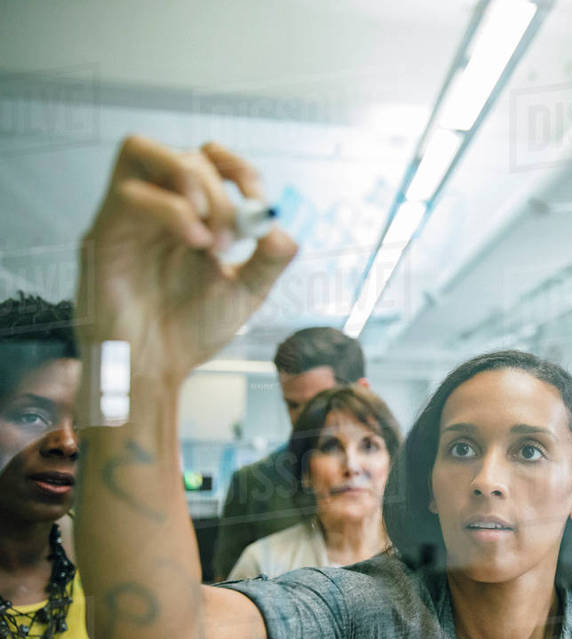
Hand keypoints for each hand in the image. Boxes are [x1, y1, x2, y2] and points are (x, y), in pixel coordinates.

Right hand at [77, 136, 296, 382]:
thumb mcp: (245, 293)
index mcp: (189, 215)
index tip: (261, 204)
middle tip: (236, 239)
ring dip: (193, 184)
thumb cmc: (189, 331)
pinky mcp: (103, 232)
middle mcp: (157, 207)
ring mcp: (127, 216)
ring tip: (213, 238)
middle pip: (186, 155)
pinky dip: (173, 211)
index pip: (209, 159)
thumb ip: (269, 260)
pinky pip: (130, 193)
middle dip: (222, 191)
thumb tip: (281, 228)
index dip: (241, 169)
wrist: (154, 369)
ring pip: (144, 150)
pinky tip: (196, 245)